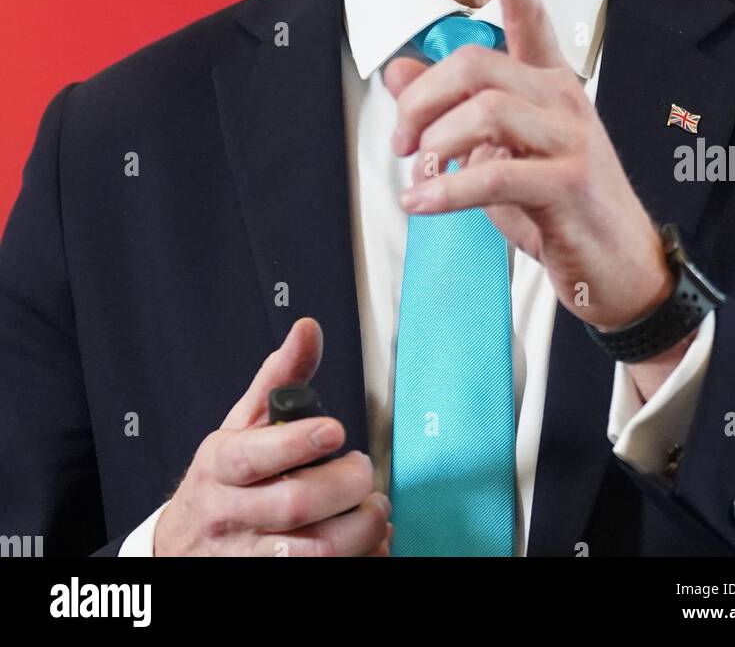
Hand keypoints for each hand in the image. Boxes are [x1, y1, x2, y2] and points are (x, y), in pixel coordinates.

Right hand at [153, 318, 391, 555]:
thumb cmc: (222, 480)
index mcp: (220, 466)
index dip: (297, 443)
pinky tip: (371, 544)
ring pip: (314, 552)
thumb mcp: (241, 425)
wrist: (182, 547)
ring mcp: (247, 559)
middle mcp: (230, 515)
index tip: (335, 430)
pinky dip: (360, 560)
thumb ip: (280, 378)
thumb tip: (308, 328)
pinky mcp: (264, 583)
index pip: (254, 456)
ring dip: (360, 530)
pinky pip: (322, 576)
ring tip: (375, 510)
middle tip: (364, 472)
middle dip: (345, 486)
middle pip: (295, 505)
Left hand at [383, 0, 673, 333]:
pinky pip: (494, 173)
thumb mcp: (498, 156)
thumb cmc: (559, 211)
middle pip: (478, 64)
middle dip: (422, 99)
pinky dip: (446, 191)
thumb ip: (452, 112)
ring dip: (435, 143)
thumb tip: (399, 71)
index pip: (532, 18)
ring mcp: (573, 140)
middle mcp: (566, 100)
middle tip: (401, 141)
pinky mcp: (569, 185)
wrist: (622, 272)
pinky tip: (422, 205)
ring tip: (417, 177)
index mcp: (552, 85)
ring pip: (485, 111)